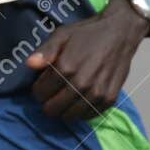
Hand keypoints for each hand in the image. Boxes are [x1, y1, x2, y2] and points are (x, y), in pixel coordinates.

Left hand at [26, 0, 145, 119]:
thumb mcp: (62, 35)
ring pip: (69, 117)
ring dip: (63, 109)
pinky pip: (87, 116)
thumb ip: (45, 51)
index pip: (40, 94)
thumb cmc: (87, 33)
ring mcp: (96, 94)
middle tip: (53, 92)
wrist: (120, 32)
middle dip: (48, 102)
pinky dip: (80, 112)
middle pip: (52, 109)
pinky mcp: (109, 99)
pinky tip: (79, 100)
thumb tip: (29, 65)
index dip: (37, 90)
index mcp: (66, 67)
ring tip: (65, 96)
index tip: (43, 83)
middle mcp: (81, 84)